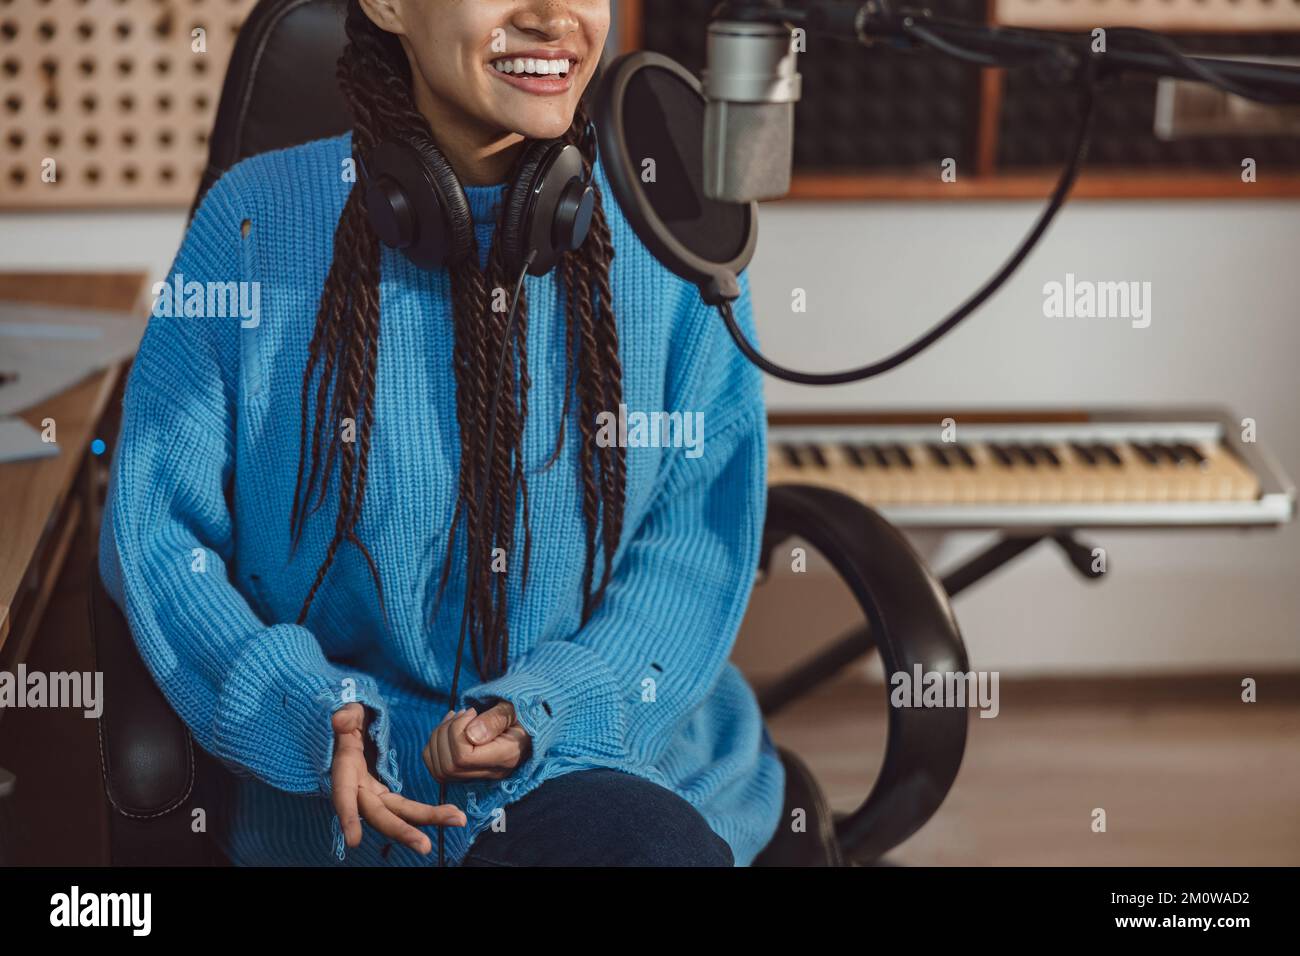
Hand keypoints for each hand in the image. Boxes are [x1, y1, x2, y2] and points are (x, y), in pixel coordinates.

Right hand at [331, 703, 464, 854]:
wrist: (356, 726)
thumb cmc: (353, 718)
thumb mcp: (349, 712)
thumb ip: (347, 716)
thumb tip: (340, 721)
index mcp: (346, 768)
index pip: (344, 793)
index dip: (348, 816)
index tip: (354, 840)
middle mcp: (358, 787)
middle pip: (379, 813)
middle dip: (402, 831)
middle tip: (426, 846)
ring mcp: (373, 793)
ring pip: (398, 813)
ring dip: (427, 819)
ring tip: (458, 820)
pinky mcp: (385, 795)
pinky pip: (405, 807)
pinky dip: (427, 813)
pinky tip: (452, 815)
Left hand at [421, 703, 531, 782]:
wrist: (530, 720)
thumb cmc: (523, 710)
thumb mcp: (513, 708)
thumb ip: (495, 719)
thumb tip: (470, 736)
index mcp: (505, 757)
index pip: (463, 758)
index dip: (456, 732)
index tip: (471, 712)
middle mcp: (492, 771)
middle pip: (448, 767)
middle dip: (445, 734)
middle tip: (461, 713)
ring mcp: (480, 774)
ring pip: (439, 770)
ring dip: (439, 738)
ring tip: (456, 717)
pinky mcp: (470, 771)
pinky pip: (438, 768)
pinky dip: (435, 745)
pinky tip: (449, 726)